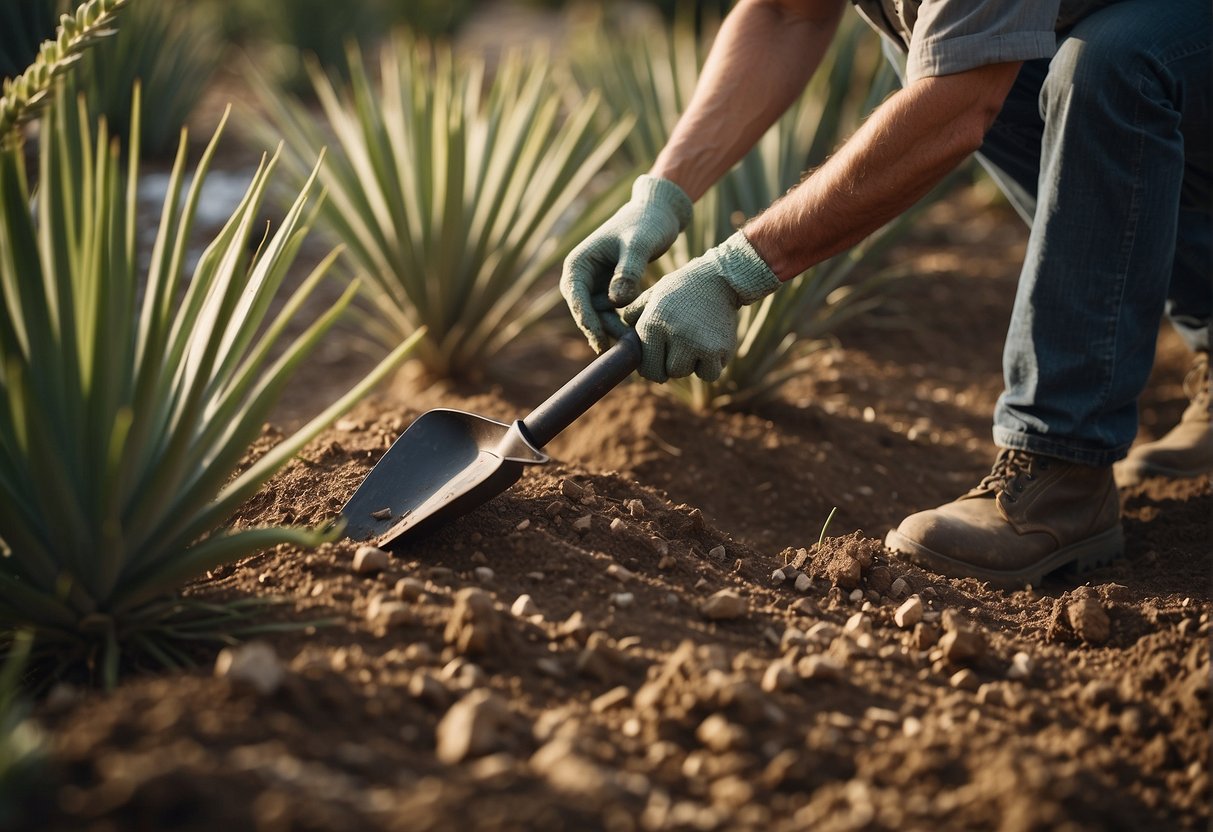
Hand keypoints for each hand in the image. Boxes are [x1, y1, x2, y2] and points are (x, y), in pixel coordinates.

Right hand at [560, 175, 691, 352]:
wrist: (658, 214)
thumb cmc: (647, 223)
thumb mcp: (639, 244)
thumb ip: (628, 271)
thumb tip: (616, 301)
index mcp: (579, 263)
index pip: (576, 297)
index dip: (587, 321)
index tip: (600, 341)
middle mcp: (581, 276)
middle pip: (585, 311)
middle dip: (601, 329)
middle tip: (622, 348)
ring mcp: (595, 284)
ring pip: (599, 316)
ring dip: (614, 329)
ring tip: (635, 343)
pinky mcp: (609, 290)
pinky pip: (612, 312)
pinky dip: (623, 322)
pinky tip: (639, 334)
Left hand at [620, 231, 780, 382]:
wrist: (720, 277)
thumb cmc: (682, 288)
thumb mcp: (652, 295)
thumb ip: (633, 316)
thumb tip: (620, 340)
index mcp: (652, 324)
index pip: (646, 369)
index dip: (652, 367)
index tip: (659, 360)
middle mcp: (673, 335)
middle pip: (668, 374)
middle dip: (672, 365)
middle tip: (680, 346)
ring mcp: (697, 344)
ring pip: (688, 374)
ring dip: (692, 364)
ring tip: (696, 341)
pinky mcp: (718, 350)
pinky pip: (710, 375)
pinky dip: (711, 366)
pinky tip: (711, 346)